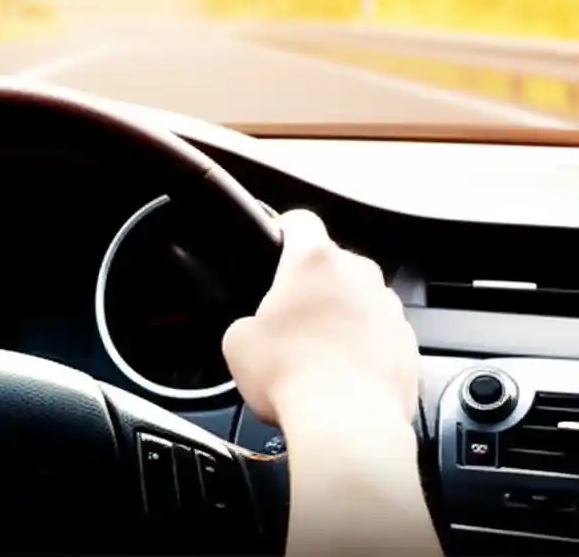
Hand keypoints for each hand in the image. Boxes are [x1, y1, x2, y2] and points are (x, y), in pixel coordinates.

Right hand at [222, 210, 418, 428]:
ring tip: (315, 354)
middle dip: (311, 285)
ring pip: (359, 300)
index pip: (300, 220)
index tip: (276, 243)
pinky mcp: (409, 344)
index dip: (283, 230)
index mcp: (314, 260)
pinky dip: (363, 348)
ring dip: (340, 316)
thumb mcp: (237, 342)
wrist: (346, 424)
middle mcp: (359, 275)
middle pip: (332, 264)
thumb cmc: (292, 376)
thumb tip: (256, 330)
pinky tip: (340, 376)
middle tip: (287, 319)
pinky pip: (380, 335)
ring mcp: (389, 309)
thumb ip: (247, 320)